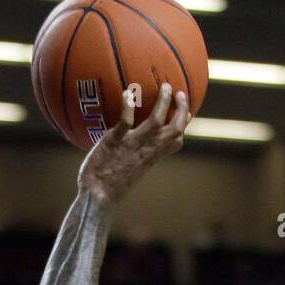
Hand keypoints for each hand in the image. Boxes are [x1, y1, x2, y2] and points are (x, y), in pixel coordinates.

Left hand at [78, 82, 190, 204]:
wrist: (96, 197)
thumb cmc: (109, 186)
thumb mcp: (130, 172)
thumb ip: (136, 157)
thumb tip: (135, 149)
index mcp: (150, 158)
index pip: (175, 142)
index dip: (184, 126)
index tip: (188, 113)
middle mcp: (146, 151)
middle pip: (174, 130)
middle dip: (181, 110)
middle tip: (180, 93)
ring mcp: (131, 146)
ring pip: (156, 122)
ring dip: (164, 103)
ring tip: (166, 87)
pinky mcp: (114, 141)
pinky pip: (125, 121)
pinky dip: (127, 106)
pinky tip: (127, 93)